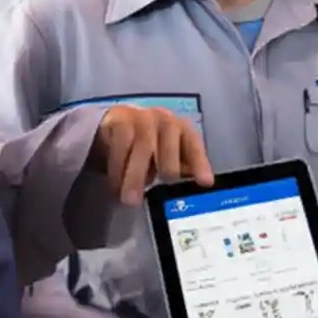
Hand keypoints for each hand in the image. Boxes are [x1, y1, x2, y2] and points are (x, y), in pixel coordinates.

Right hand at [90, 106, 214, 204]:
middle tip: (159, 190)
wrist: (111, 127)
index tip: (206, 183)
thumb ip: (178, 169)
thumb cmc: (146, 147)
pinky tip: (115, 185)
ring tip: (130, 200)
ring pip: (143, 148)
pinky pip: (121, 145)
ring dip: (136, 177)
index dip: (200, 163)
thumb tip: (192, 191)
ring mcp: (143, 117)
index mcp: (182, 130)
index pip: (193, 146)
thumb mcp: (164, 158)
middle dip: (166, 170)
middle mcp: (165, 120)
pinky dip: (117, 168)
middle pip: (169, 148)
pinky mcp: (120, 119)